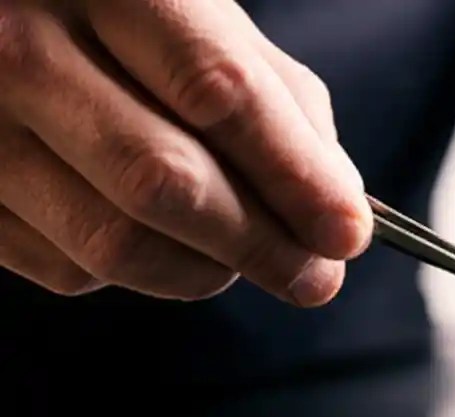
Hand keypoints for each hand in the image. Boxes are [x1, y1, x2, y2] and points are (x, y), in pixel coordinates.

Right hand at [0, 0, 369, 303]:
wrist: (7, 19)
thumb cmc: (120, 17)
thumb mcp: (202, 19)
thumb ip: (276, 100)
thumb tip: (334, 206)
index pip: (216, 93)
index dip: (293, 175)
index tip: (345, 233)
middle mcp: (19, 46)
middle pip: (162, 181)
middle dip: (261, 246)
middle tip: (314, 276)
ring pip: (113, 244)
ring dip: (205, 272)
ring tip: (242, 257)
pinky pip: (68, 270)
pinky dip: (136, 272)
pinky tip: (156, 237)